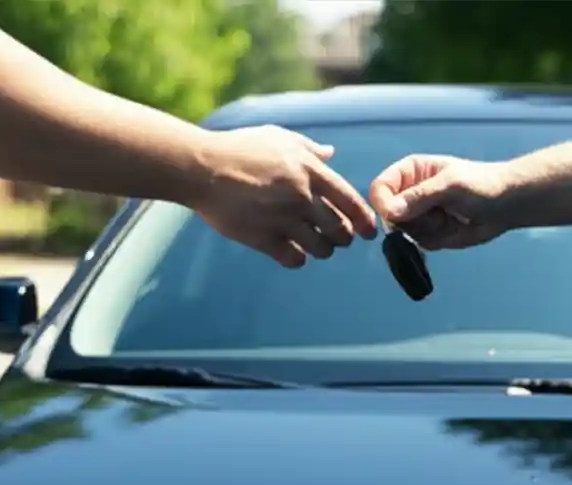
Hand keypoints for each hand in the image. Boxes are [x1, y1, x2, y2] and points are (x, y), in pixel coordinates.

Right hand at [190, 125, 376, 267]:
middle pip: (341, 230)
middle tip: (336, 237)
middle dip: (343, 237)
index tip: (368, 232)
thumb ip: (309, 149)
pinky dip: (297, 258)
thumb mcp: (278, 138)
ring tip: (313, 244)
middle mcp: (302, 197)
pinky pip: (295, 260)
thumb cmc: (239, 149)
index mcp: (310, 171)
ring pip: (322, 248)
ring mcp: (283, 219)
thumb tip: (331, 154)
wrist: (202, 169)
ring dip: (322, 249)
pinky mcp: (264, 239)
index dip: (364, 220)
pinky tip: (290, 251)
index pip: (351, 202)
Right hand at [369, 154, 512, 249]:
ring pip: (403, 233)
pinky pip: (419, 243)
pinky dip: (436, 240)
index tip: (396, 215)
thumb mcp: (450, 186)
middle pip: (387, 215)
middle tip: (436, 215)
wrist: (506, 206)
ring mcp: (418, 215)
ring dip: (426, 231)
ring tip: (448, 219)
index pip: (380, 187)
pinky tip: (453, 228)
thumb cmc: (482, 185)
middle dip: (411, 220)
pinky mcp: (429, 233)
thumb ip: (419, 197)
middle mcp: (409, 193)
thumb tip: (390, 212)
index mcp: (410, 171)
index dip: (383, 203)